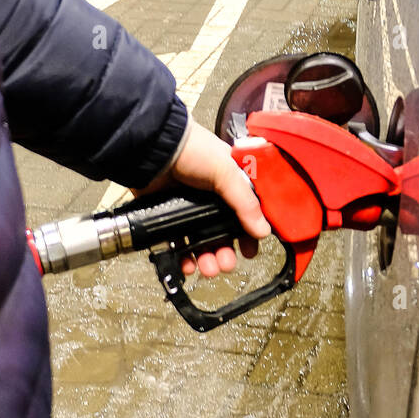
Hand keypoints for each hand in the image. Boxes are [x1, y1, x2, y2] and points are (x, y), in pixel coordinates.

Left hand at [142, 121, 271, 278]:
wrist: (155, 149)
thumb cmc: (192, 149)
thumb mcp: (226, 172)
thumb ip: (246, 203)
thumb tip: (263, 231)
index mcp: (230, 182)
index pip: (246, 213)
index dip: (249, 232)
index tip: (250, 250)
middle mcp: (211, 197)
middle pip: (223, 232)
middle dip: (226, 251)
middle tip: (226, 264)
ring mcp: (189, 207)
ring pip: (202, 241)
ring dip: (207, 258)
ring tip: (208, 268)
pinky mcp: (169, 216)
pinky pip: (179, 243)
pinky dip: (184, 257)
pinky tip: (188, 265)